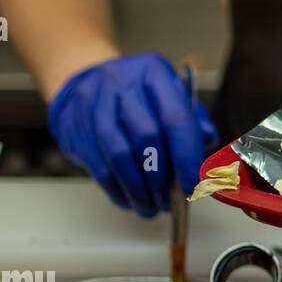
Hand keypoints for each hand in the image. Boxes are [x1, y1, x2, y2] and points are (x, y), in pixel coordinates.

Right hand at [47, 53, 216, 216]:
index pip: (176, 117)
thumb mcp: (170, 95)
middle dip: (161, 177)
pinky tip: (130, 201)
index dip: (186, 156)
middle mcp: (122, 83)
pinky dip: (117, 190)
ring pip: (120, 155)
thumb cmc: (139, 96)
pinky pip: (99, 167)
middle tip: (171, 201)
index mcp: (154, 73)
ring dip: (138, 189)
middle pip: (147, 137)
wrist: (87, 84)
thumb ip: (193, 122)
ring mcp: (95, 104)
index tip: (192, 184)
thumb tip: (205, 155)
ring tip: (151, 207)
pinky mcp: (76, 127)